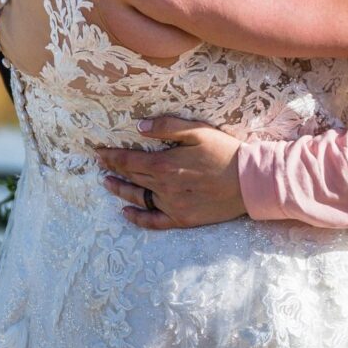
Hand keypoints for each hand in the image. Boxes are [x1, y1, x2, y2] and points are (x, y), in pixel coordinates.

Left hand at [92, 120, 246, 228]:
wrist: (249, 182)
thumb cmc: (225, 153)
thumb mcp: (198, 131)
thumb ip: (167, 127)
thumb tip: (139, 126)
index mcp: (165, 164)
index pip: (128, 160)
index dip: (111, 156)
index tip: (99, 152)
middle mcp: (163, 187)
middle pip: (131, 177)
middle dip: (113, 169)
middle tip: (100, 164)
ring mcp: (171, 205)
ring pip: (138, 198)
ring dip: (120, 190)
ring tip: (107, 184)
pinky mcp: (181, 219)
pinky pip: (153, 221)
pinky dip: (137, 218)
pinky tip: (126, 213)